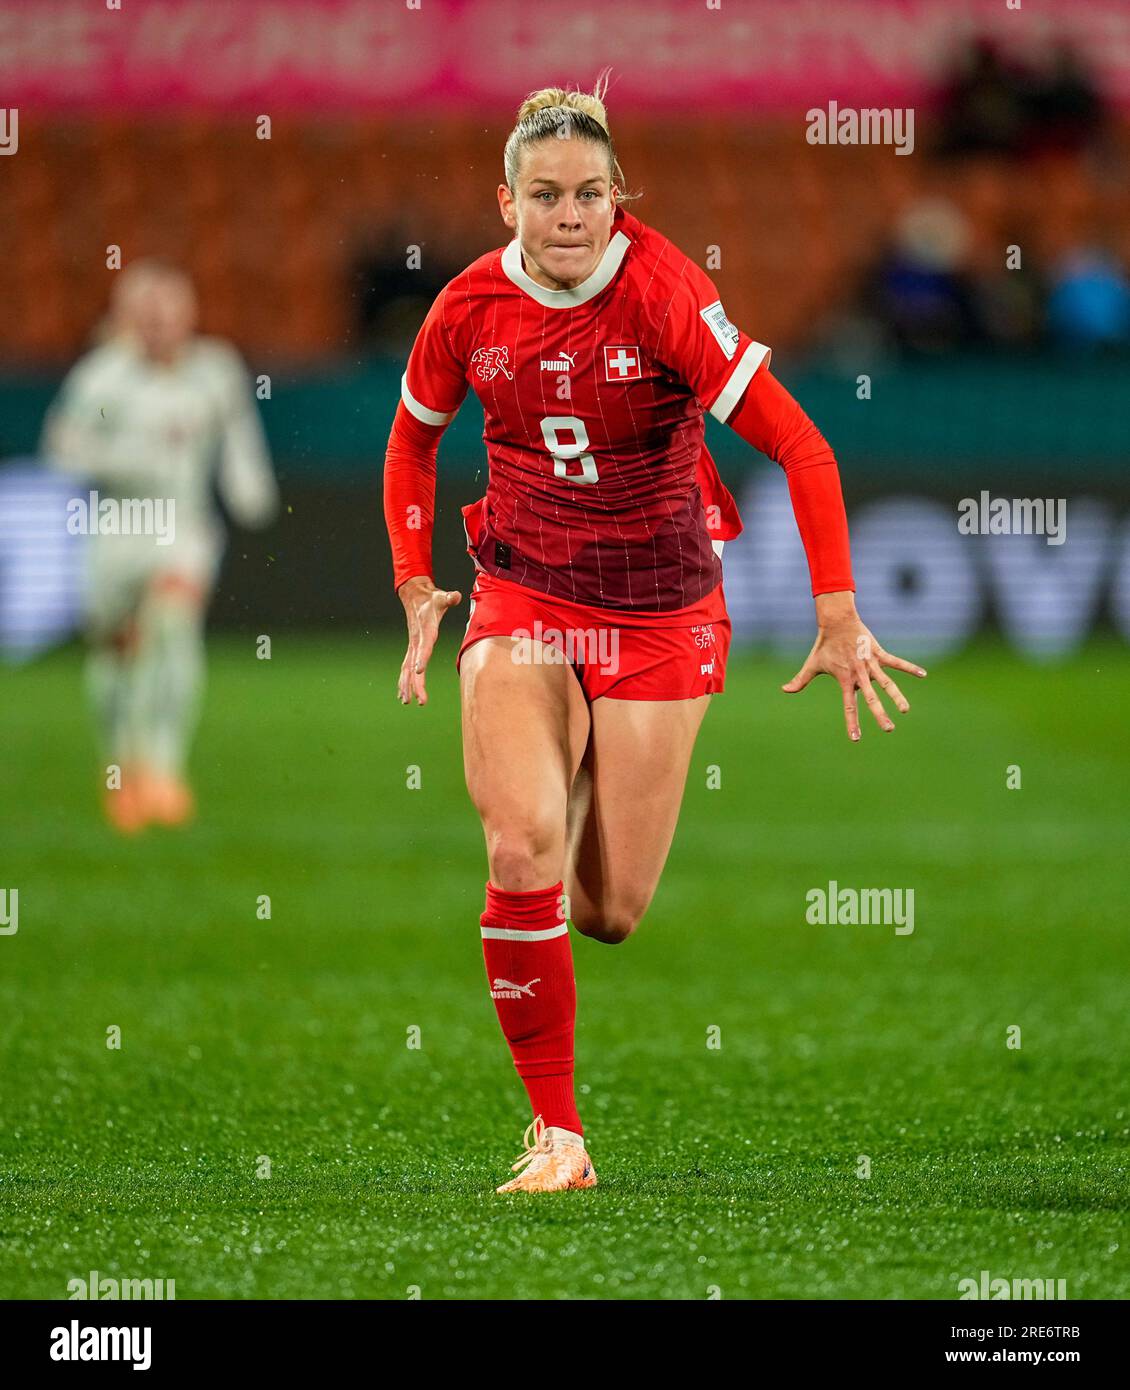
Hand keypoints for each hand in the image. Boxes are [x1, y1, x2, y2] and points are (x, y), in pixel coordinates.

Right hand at [396, 576, 462, 706]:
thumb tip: (455, 595)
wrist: (414, 595)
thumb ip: (448, 598)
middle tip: (421, 701)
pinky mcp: (411, 648)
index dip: (421, 658)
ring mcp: (412, 645)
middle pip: (414, 665)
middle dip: (416, 684)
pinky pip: (405, 668)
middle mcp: (416, 641)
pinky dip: (403, 681)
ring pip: (406, 669)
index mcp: (425, 630)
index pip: (423, 647)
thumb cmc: (431, 599)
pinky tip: (403, 694)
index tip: (418, 671)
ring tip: (408, 702)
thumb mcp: (441, 596)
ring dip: (407, 686)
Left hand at [781, 591, 925, 740]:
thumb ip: (801, 680)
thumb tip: (784, 690)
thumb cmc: (825, 644)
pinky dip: (909, 667)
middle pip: (871, 698)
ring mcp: (870, 663)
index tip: (856, 738)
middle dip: (880, 714)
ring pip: (886, 682)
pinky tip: (923, 674)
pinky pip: (896, 662)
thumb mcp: (812, 664)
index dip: (852, 722)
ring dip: (896, 696)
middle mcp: (859, 674)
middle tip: (889, 729)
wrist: (837, 621)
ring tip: (905, 710)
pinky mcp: (879, 653)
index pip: (849, 705)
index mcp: (844, 679)